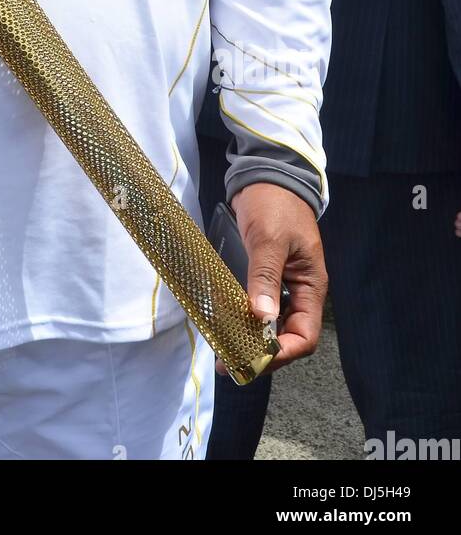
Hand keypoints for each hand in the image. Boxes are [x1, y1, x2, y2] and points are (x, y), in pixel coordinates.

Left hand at [230, 181, 327, 370]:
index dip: (282, 353)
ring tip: (222, 348)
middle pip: (286, 335)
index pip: (304, 335)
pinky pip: (256, 305)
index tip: (253, 358)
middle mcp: (299, 291)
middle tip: (230, 360)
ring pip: (269, 323)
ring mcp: (281, 284)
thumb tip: (262, 318)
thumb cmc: (275, 203)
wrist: (267, 174)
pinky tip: (222, 322)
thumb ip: (266, 277)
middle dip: (261, 352)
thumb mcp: (270, 239)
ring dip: (249, 337)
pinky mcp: (263, 275)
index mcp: (311, 286)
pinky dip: (242, 316)